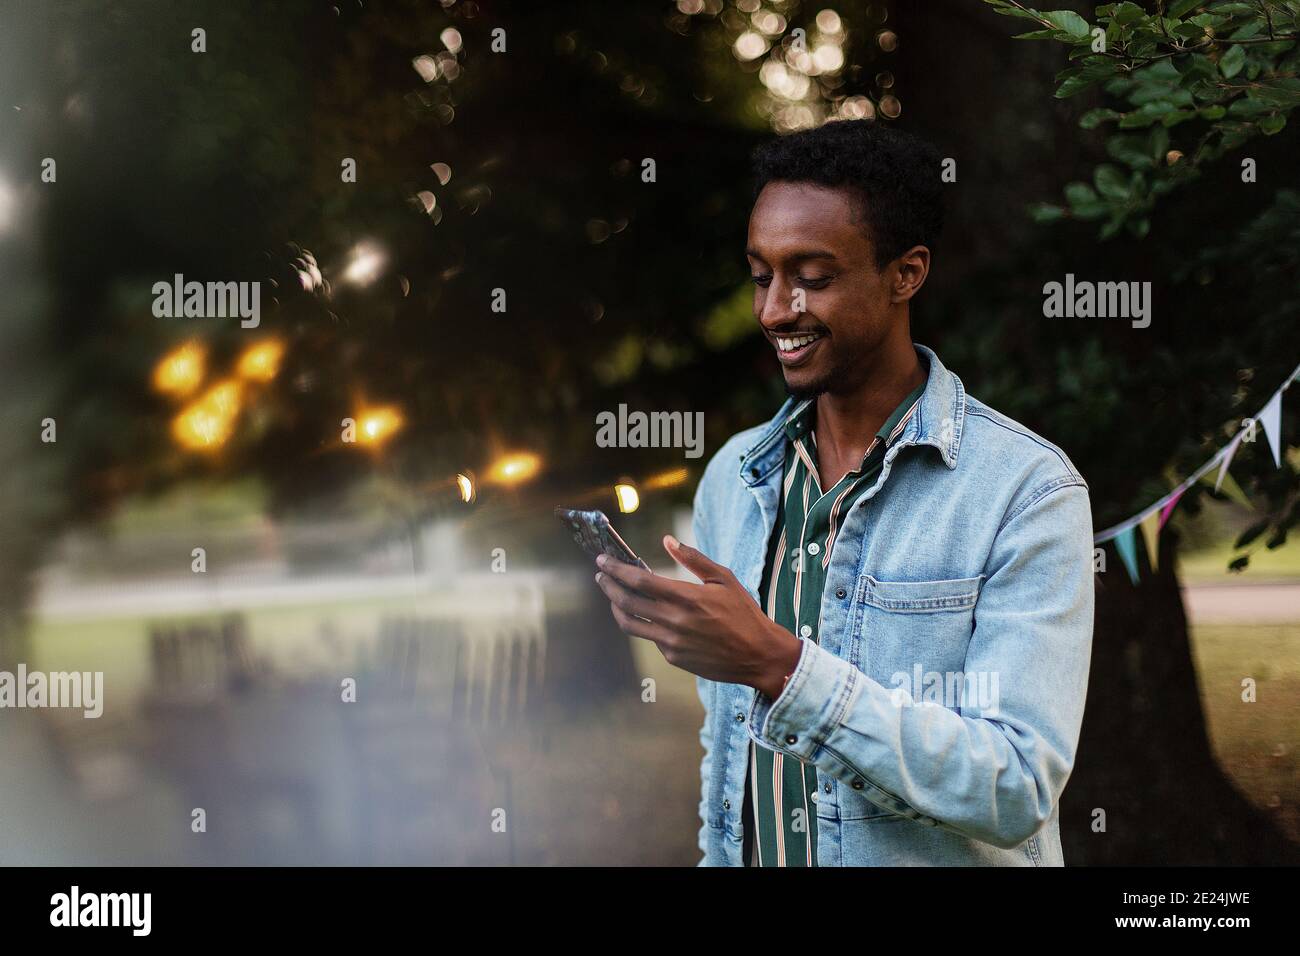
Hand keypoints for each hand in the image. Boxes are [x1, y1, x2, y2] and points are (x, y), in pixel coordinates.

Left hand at [594, 535, 802, 697]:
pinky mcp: (673, 657)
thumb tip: (667, 541)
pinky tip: (646, 614)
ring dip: (616, 606)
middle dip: (608, 586)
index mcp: (686, 597)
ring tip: (613, 595)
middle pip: (626, 602)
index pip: (639, 580)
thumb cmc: (744, 614)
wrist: (758, 655)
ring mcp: (671, 642)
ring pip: (630, 624)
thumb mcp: (724, 579)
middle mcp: (674, 620)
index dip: (616, 569)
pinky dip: (642, 623)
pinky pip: (649, 637)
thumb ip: (693, 559)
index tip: (603, 561)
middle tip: (601, 575)